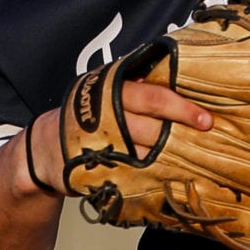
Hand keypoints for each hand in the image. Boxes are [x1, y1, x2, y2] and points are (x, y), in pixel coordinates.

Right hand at [21, 81, 212, 196]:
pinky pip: (133, 175)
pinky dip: (151, 175)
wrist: (44, 147)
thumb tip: (176, 73)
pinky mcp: (98, 171)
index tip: (205, 120)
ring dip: (168, 157)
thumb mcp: (104, 86)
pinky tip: (166, 176)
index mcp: (112, 91)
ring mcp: (102, 147)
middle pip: (152, 129)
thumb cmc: (86, 110)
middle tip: (203, 141)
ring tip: (189, 158)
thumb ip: (136, 81)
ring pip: (146, 154)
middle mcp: (107, 118)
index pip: (153, 98)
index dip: (181, 108)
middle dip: (179, 136)